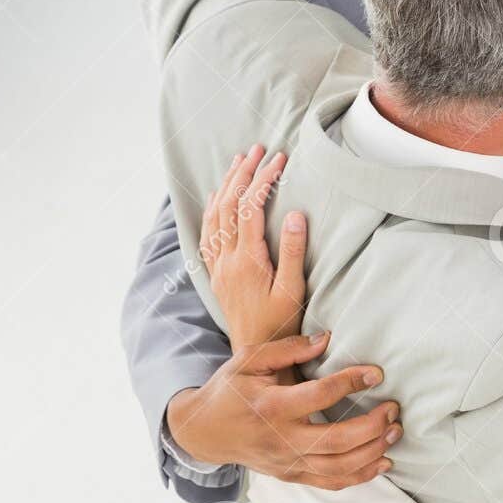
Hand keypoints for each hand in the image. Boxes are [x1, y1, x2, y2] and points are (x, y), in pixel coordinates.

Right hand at [166, 333, 401, 489]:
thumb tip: (326, 338)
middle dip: (372, 426)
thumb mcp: (249, 360)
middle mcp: (281, 439)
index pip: (320, 396)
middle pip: (336, 440)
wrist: (203, 432)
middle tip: (394, 409)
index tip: (376, 373)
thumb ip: (288, 348)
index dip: (351, 382)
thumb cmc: (229, 390)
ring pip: (338, 467)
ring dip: (373, 451)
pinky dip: (360, 475)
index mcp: (271, 406)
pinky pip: (330, 482)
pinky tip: (383, 462)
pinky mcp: (291, 475)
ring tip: (395, 432)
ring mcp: (286, 462)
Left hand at [200, 144, 301, 348]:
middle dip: (242, 173)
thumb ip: (293, 251)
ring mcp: (218, 266)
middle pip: (228, 205)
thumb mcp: (293, 290)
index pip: (250, 209)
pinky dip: (213, 208)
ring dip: (226, 185)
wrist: (256, 353)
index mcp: (247, 261)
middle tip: (258, 150)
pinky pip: (207, 233)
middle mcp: (227, 260)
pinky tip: (218, 197)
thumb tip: (295, 214)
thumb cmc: (281, 324)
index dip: (263, 180)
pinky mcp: (217, 273)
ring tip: (239, 162)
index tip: (280, 160)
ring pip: (214, 216)